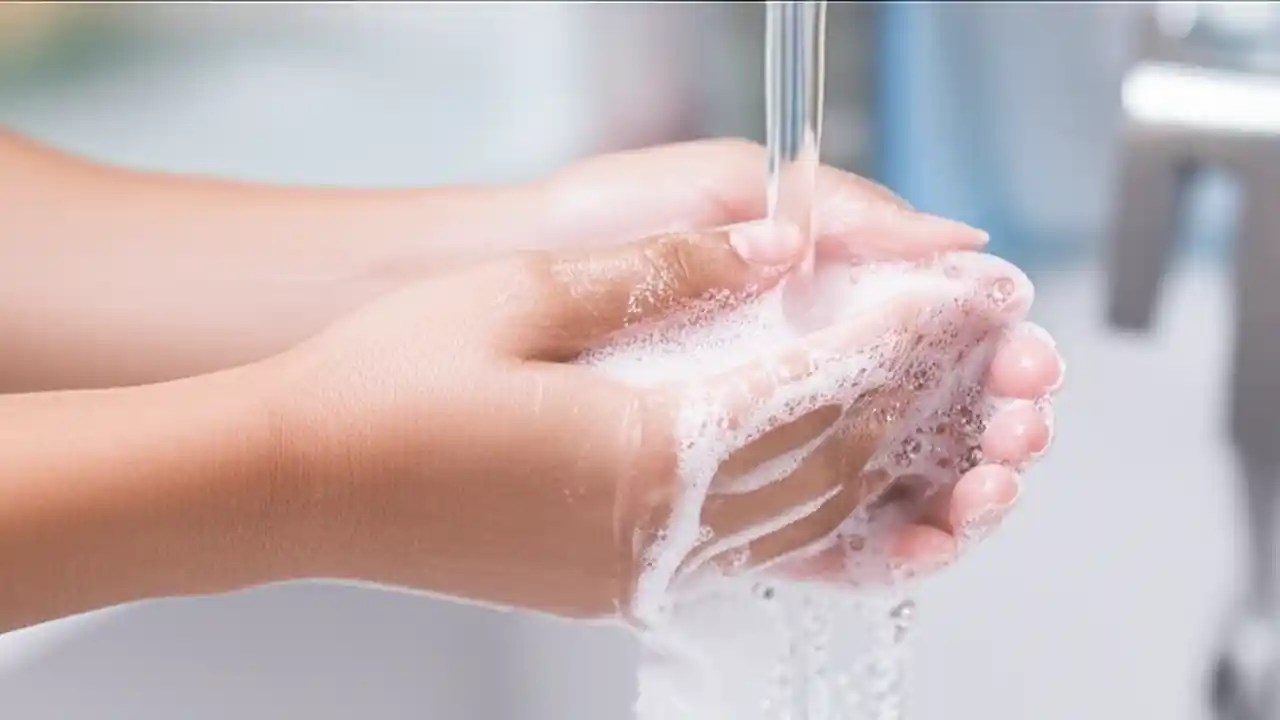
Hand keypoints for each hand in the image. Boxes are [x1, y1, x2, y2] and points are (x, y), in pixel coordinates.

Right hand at [257, 221, 1058, 621]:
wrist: (299, 483)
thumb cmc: (389, 385)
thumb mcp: (521, 298)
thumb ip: (662, 275)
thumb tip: (774, 251)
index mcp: (642, 449)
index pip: (813, 393)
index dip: (898, 345)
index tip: (960, 308)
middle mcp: (656, 526)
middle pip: (826, 468)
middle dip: (919, 413)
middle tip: (987, 368)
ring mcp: (635, 568)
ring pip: (800, 527)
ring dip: (884, 480)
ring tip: (950, 437)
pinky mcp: (611, 583)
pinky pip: (746, 559)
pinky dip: (813, 527)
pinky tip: (845, 499)